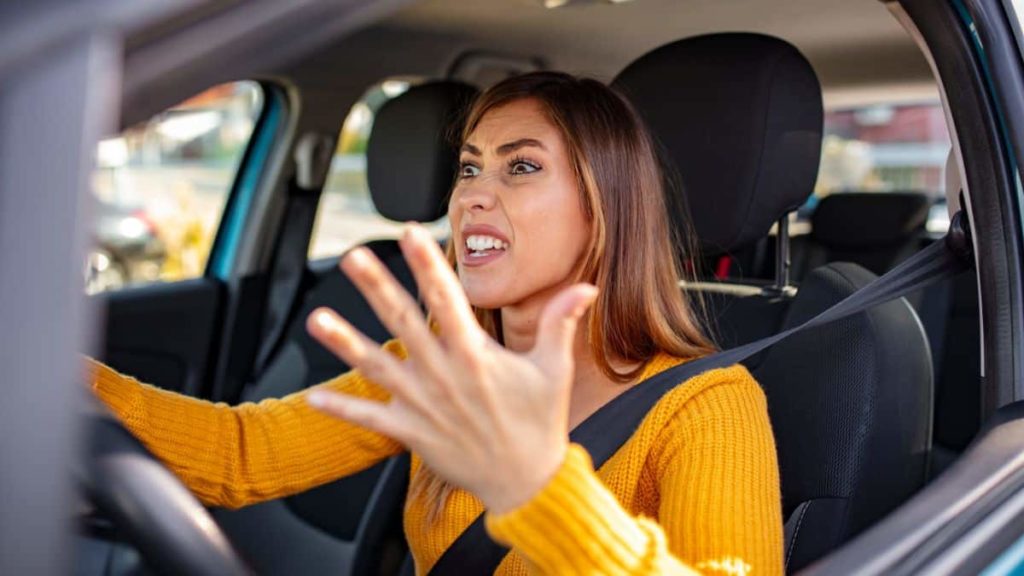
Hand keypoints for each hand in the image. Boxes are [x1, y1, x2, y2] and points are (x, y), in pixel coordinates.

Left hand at [305, 224, 596, 513]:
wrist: (526, 483)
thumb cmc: (540, 423)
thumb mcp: (554, 370)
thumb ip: (560, 323)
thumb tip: (584, 286)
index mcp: (476, 356)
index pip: (448, 299)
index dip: (428, 264)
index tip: (411, 233)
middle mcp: (444, 376)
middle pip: (404, 323)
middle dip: (377, 288)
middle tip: (352, 257)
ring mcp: (424, 406)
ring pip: (377, 367)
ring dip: (345, 343)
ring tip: (317, 319)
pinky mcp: (412, 433)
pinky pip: (370, 420)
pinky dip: (342, 409)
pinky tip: (312, 396)